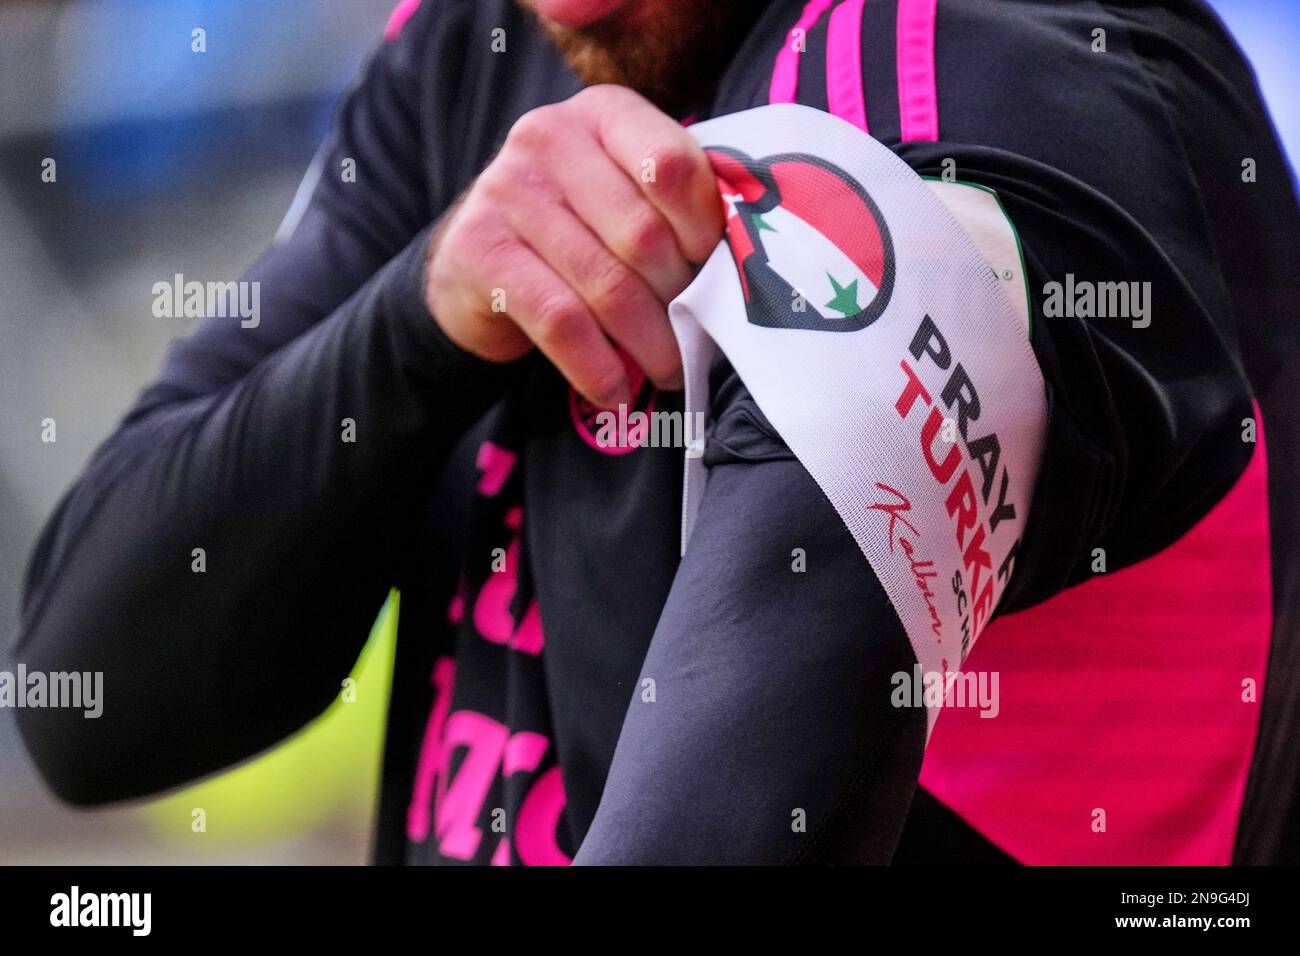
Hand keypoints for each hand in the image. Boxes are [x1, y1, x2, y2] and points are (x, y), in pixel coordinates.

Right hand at [424, 85, 723, 407]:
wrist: (475, 262)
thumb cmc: (578, 231)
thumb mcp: (626, 197)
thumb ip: (678, 209)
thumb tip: (744, 272)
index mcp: (604, 114)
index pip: (673, 166)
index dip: (707, 233)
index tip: (720, 279)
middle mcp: (549, 137)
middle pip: (644, 235)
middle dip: (682, 301)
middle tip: (697, 341)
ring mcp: (506, 190)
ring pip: (607, 285)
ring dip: (649, 344)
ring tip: (669, 372)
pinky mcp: (479, 251)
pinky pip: (560, 322)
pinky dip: (598, 369)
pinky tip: (616, 392)